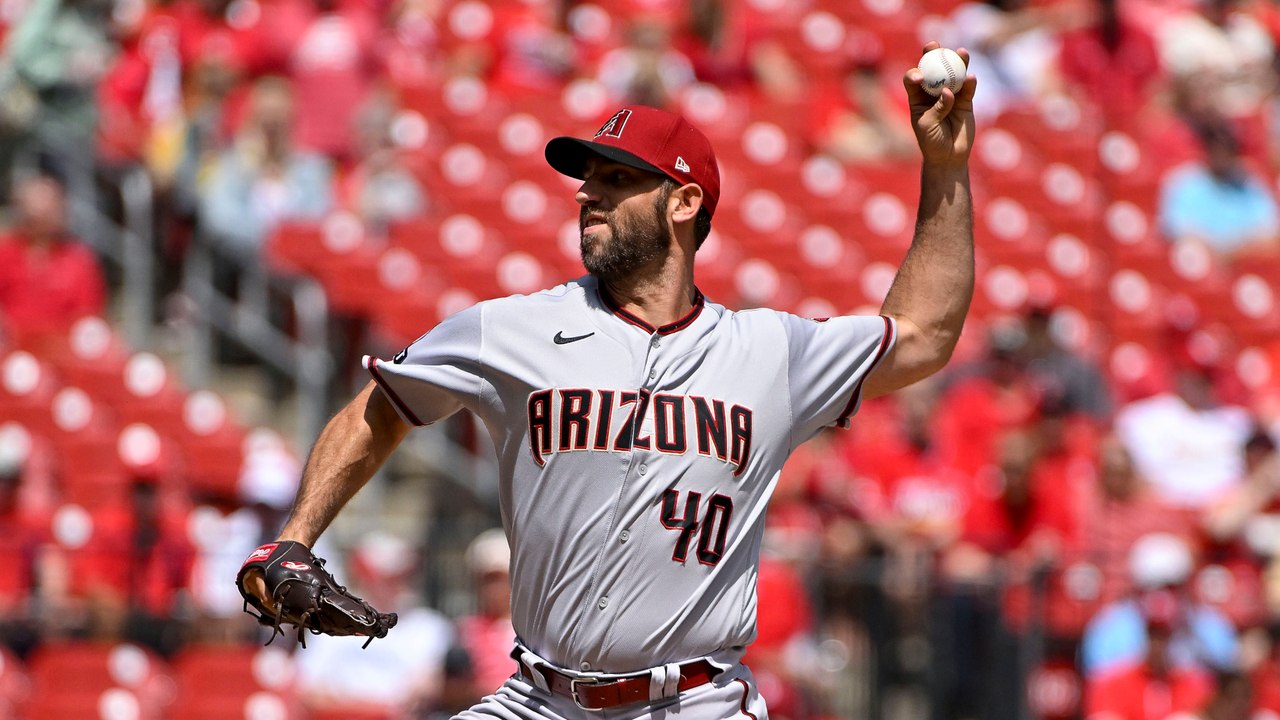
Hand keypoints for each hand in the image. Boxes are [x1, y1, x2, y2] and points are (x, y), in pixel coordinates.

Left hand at [903, 41, 976, 168]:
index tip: (919, 77)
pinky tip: (970, 77)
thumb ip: (937, 108)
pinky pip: (968, 88)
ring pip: (953, 74)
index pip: (913, 79)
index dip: (914, 73)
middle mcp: (932, 92)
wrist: (948, 156)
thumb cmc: (931, 142)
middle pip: (932, 69)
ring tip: (961, 52)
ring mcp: (950, 95)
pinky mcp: (965, 101)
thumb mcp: (928, 125)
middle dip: (932, 55)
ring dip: (957, 62)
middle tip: (935, 45)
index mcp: (917, 97)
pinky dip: (969, 82)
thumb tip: (949, 91)